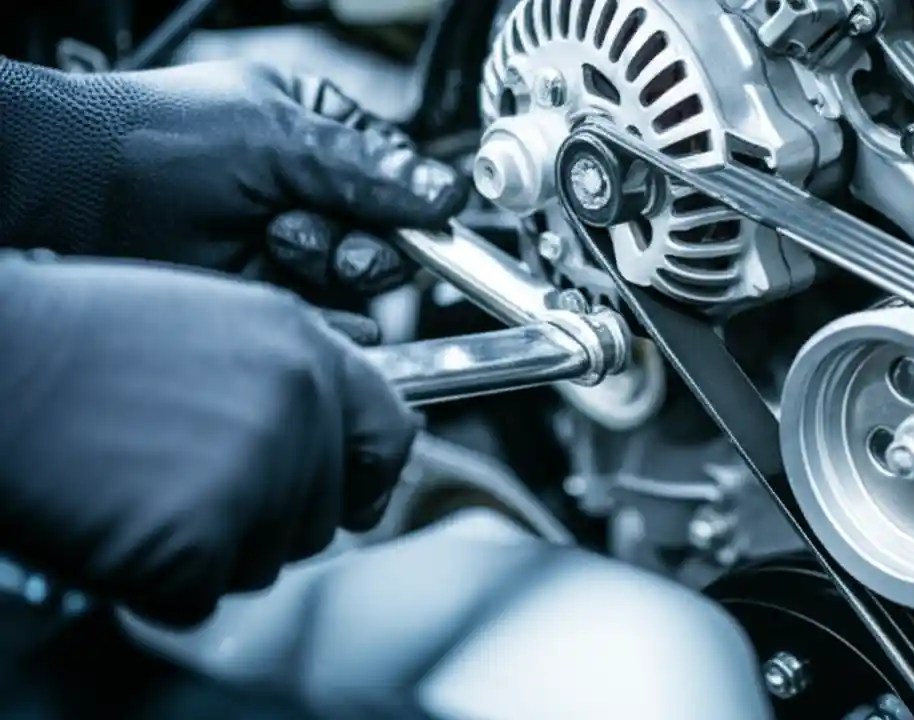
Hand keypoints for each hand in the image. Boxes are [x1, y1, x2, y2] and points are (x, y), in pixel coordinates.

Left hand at [0, 58, 466, 308]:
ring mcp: (294, 244)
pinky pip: (331, 319)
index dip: (419, 207)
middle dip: (366, 245)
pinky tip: (327, 313)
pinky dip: (337, 323)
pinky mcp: (272, 294)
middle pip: (390, 238)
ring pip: (360, 279)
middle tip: (333, 242)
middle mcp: (316, 192)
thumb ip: (368, 171)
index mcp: (326, 135)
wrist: (81, 192)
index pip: (402, 179)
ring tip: (282, 243)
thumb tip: (445, 194)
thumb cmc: (163, 139)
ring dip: (332, 267)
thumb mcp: (279, 138)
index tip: (430, 225)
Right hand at [0, 253, 416, 625]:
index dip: (368, 476)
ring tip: (138, 489)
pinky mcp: (199, 538)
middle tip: (180, 484)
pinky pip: (199, 598)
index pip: (390, 434)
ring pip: (266, 563)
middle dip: (262, 521)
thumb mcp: (209, 325)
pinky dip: (153, 584)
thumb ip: (282, 380)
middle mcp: (297, 406)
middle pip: (321, 516)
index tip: (351, 497)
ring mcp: (255, 473)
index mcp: (301, 346)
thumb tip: (330, 442)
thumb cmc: (74, 345)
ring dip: (208, 552)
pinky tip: (113, 524)